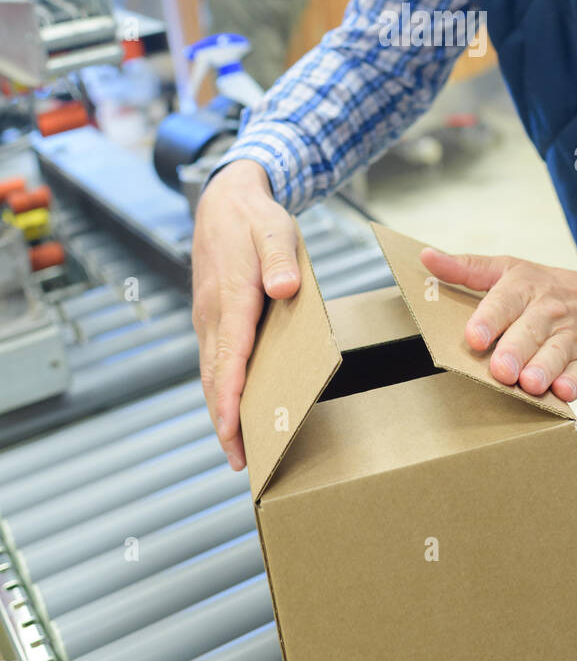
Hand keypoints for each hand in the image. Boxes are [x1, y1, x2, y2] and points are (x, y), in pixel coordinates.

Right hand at [192, 159, 299, 468]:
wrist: (224, 200)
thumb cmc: (256, 217)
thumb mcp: (276, 229)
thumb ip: (280, 259)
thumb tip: (283, 289)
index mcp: (232, 297)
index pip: (230, 354)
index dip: (231, 395)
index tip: (233, 428)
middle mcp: (213, 314)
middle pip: (215, 376)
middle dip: (225, 420)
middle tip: (240, 460)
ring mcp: (208, 318)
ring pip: (211, 373)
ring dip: (220, 411)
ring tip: (236, 449)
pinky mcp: (211, 319)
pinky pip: (214, 361)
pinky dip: (220, 391)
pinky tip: (232, 409)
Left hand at [418, 246, 576, 402]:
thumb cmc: (547, 289)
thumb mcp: (508, 270)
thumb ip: (466, 268)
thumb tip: (426, 256)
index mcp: (524, 288)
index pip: (504, 302)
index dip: (489, 319)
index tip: (474, 337)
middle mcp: (548, 312)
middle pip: (529, 333)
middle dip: (515, 352)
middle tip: (501, 370)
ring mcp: (570, 338)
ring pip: (556, 355)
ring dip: (543, 369)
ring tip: (530, 384)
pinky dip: (574, 384)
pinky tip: (564, 392)